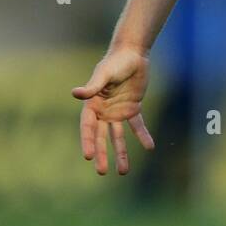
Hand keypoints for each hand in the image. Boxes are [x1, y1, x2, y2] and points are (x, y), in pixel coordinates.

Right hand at [72, 47, 154, 174]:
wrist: (133, 54)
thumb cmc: (115, 62)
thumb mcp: (103, 74)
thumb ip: (92, 86)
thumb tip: (75, 93)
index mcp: (92, 104)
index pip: (87, 127)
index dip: (87, 142)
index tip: (89, 157)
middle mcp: (103, 111)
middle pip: (101, 137)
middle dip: (102, 154)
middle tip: (102, 171)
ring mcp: (118, 111)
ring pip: (118, 136)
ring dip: (121, 153)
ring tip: (123, 171)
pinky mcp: (133, 108)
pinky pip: (137, 125)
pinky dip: (142, 136)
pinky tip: (149, 146)